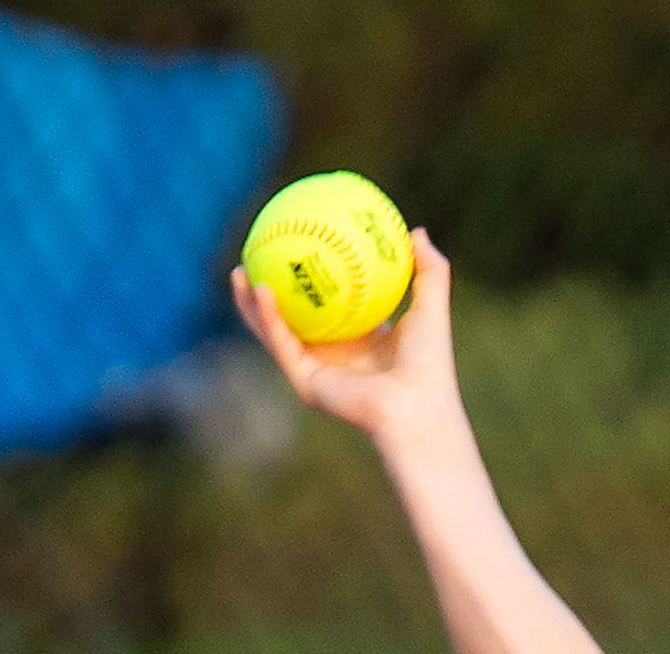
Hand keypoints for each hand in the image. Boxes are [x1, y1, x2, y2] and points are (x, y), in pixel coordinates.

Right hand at [231, 231, 458, 450]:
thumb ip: (429, 268)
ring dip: (252, 304)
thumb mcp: (431, 305)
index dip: (311, 277)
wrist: (417, 406)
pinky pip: (281, 343)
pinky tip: (259, 289)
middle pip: (292, 316)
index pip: (328, 304)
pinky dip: (268, 317)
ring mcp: (316, 369)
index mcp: (358, 338)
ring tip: (239, 271)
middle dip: (270, 288)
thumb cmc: (430, 362)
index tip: (299, 245)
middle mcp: (333, 354)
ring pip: (274, 332)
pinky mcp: (305, 382)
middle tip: (256, 254)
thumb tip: (416, 230)